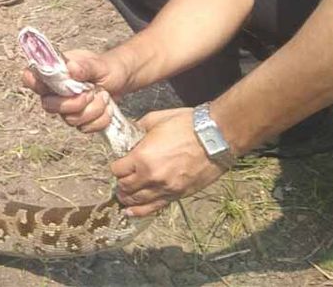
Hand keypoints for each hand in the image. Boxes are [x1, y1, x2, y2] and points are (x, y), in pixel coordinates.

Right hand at [20, 49, 131, 132]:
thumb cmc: (105, 67)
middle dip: (73, 103)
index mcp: (54, 73)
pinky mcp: (79, 121)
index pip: (31, 78)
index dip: (33, 83)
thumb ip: (85, 66)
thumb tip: (72, 69)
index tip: (45, 83)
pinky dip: (100, 120)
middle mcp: (55, 92)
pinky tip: (107, 108)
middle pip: (49, 106)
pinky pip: (84, 128)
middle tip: (90, 92)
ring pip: (69, 119)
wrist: (121, 80)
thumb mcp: (98, 64)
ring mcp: (66, 108)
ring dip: (92, 110)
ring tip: (104, 96)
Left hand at [111, 107, 229, 216]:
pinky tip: (132, 212)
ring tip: (124, 197)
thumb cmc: (186, 125)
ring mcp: (166, 188)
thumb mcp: (155, 120)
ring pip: (138, 201)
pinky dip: (142, 211)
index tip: (119, 164)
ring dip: (128, 198)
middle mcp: (151, 177)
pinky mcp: (179, 194)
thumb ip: (137, 129)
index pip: (117, 170)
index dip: (116, 167)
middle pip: (126, 187)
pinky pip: (156, 207)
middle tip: (121, 179)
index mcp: (142, 158)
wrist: (216, 137)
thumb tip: (129, 134)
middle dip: (121, 183)